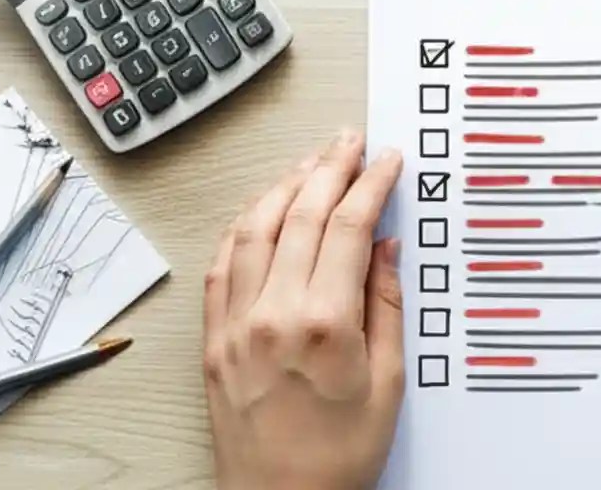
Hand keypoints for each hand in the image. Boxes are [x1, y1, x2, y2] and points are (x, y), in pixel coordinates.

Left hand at [203, 129, 404, 489]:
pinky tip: (260, 212)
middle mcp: (272, 314)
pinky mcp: (214, 340)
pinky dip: (242, 227)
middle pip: (300, 215)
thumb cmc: (338, 457)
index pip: (347, 227)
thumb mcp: (386, 382)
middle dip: (328, 169)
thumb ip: (385, 306)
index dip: (370, 184)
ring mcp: (236, 324)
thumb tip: (386, 249)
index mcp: (323, 323)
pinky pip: (222, 265)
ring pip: (254, 229)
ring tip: (309, 164)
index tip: (386, 161)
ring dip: (283, 187)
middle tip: (348, 142)